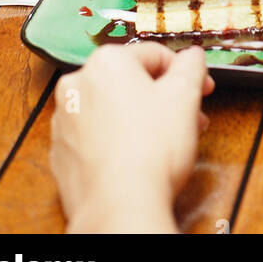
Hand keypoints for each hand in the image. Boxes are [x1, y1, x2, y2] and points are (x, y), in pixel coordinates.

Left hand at [50, 42, 214, 232]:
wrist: (119, 207)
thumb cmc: (150, 150)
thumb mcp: (185, 96)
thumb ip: (191, 66)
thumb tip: (192, 57)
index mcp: (106, 62)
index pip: (154, 55)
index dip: (185, 72)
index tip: (200, 88)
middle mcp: (77, 86)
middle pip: (131, 83)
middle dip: (164, 99)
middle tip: (188, 118)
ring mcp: (65, 122)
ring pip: (113, 109)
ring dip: (141, 119)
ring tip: (166, 142)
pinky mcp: (62, 154)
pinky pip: (96, 137)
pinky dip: (117, 141)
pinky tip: (138, 158)